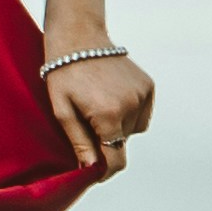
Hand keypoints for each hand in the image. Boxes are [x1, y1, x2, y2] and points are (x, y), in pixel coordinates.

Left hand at [43, 51, 152, 176]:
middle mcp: (131, 106)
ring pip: (134, 130)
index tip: (95, 173)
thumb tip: (90, 170)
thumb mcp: (63, 111)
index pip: (116, 159)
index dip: (105, 171)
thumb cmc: (63, 75)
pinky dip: (131, 115)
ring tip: (99, 108)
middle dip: (106, 143)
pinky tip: (113, 100)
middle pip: (122, 144)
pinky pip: (143, 115)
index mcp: (108, 115)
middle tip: (87, 125)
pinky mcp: (148, 86)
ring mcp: (142, 94)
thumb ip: (79, 143)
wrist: (79, 37)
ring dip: (119, 128)